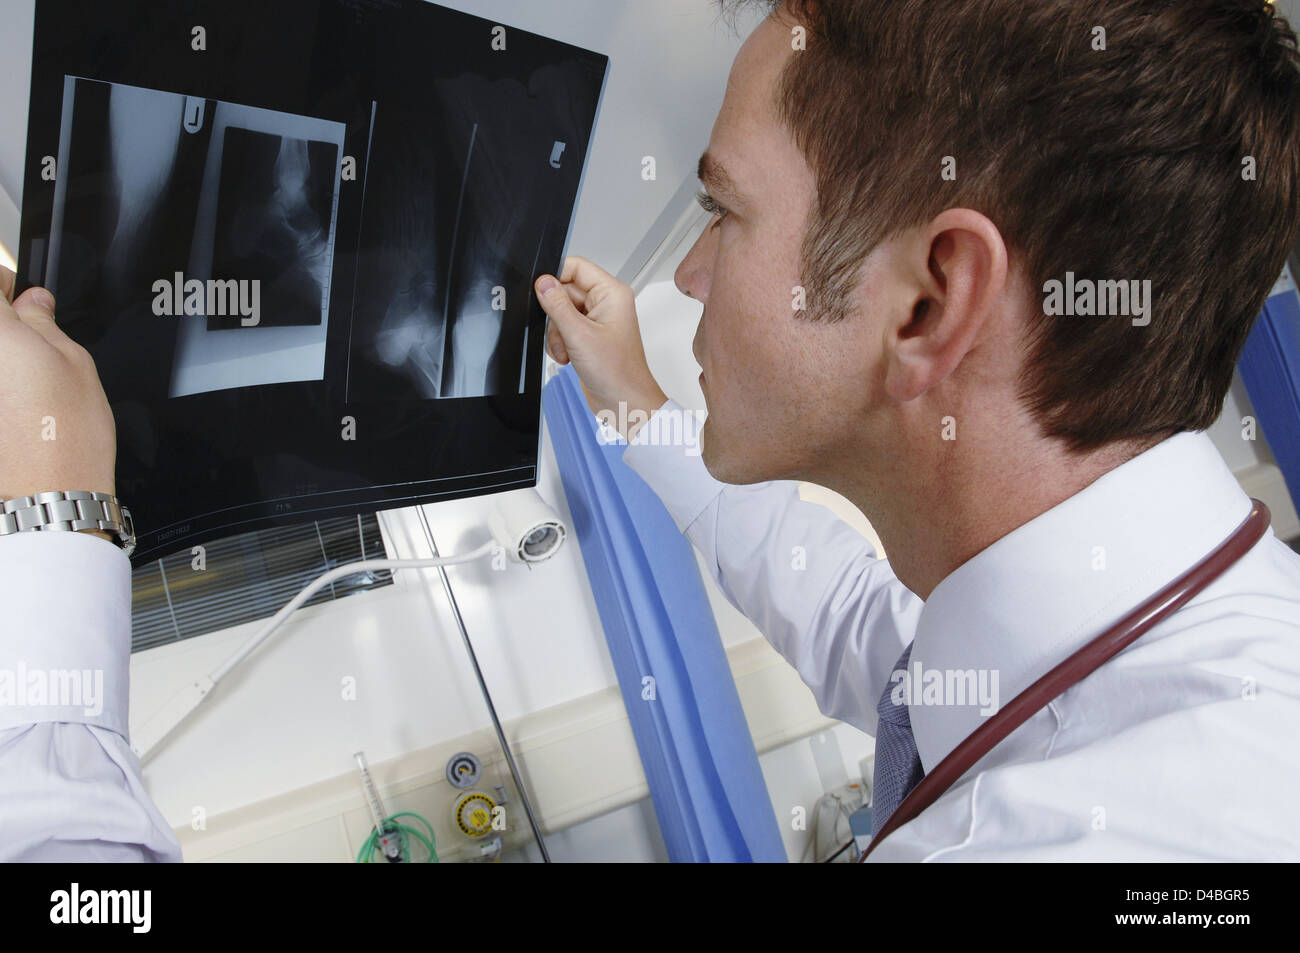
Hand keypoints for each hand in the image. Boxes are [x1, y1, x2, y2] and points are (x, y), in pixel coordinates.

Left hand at [0, 268, 116, 505]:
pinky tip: (15, 410)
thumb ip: (44, 323)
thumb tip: (32, 304)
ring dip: (5, 366)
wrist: (47, 493)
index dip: (6, 285)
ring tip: (26, 384)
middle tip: (33, 343)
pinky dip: (5, 392)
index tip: (22, 297)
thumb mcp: (74, 362)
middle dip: (6, 329)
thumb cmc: (66, 435)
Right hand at [534, 256, 667, 439]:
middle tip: (560, 332)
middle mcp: (605, 303)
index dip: (555, 277)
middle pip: (564, 291)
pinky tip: (567, 356)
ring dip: (556, 333)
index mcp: (611, 293)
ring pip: (560, 312)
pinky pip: (563, 329)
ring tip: (565, 350)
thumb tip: (542, 282)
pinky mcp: (588, 336)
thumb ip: (557, 305)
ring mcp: (596, 320)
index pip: (576, 267)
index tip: (541, 292)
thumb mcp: (579, 335)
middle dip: (555, 315)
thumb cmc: (617, 373)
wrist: (623, 402)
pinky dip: (559, 343)